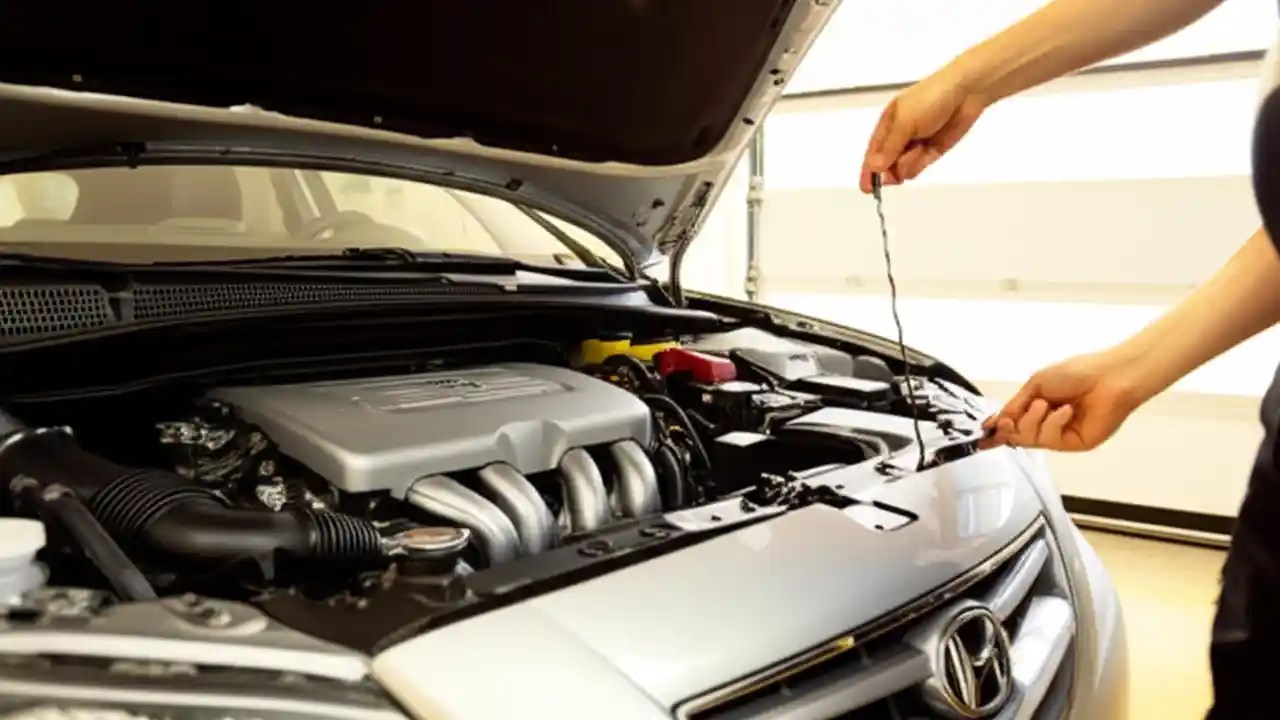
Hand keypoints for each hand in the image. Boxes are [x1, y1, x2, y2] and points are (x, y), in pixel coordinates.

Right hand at [859, 67, 988, 192]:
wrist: (966, 92)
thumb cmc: (931, 98)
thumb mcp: (904, 121)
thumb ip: (889, 147)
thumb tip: (874, 168)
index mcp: (888, 123)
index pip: (874, 151)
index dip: (868, 170)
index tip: (866, 188)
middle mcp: (900, 135)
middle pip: (887, 162)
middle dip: (887, 171)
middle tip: (891, 179)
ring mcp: (916, 144)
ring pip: (903, 166)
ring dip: (905, 166)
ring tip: (918, 152)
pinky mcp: (932, 151)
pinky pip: (919, 165)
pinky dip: (918, 165)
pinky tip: (923, 155)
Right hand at [981, 352, 1144, 451]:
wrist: (1110, 377)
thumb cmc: (1075, 372)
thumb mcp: (1036, 384)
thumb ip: (1015, 405)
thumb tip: (995, 424)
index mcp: (1037, 407)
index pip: (1013, 424)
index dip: (998, 431)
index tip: (982, 437)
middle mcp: (1047, 424)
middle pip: (1017, 435)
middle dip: (1010, 428)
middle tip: (1008, 421)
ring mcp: (1061, 435)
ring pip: (1031, 440)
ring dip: (1033, 421)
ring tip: (1044, 405)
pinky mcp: (1075, 444)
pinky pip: (1052, 440)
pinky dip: (1054, 423)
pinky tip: (1066, 410)